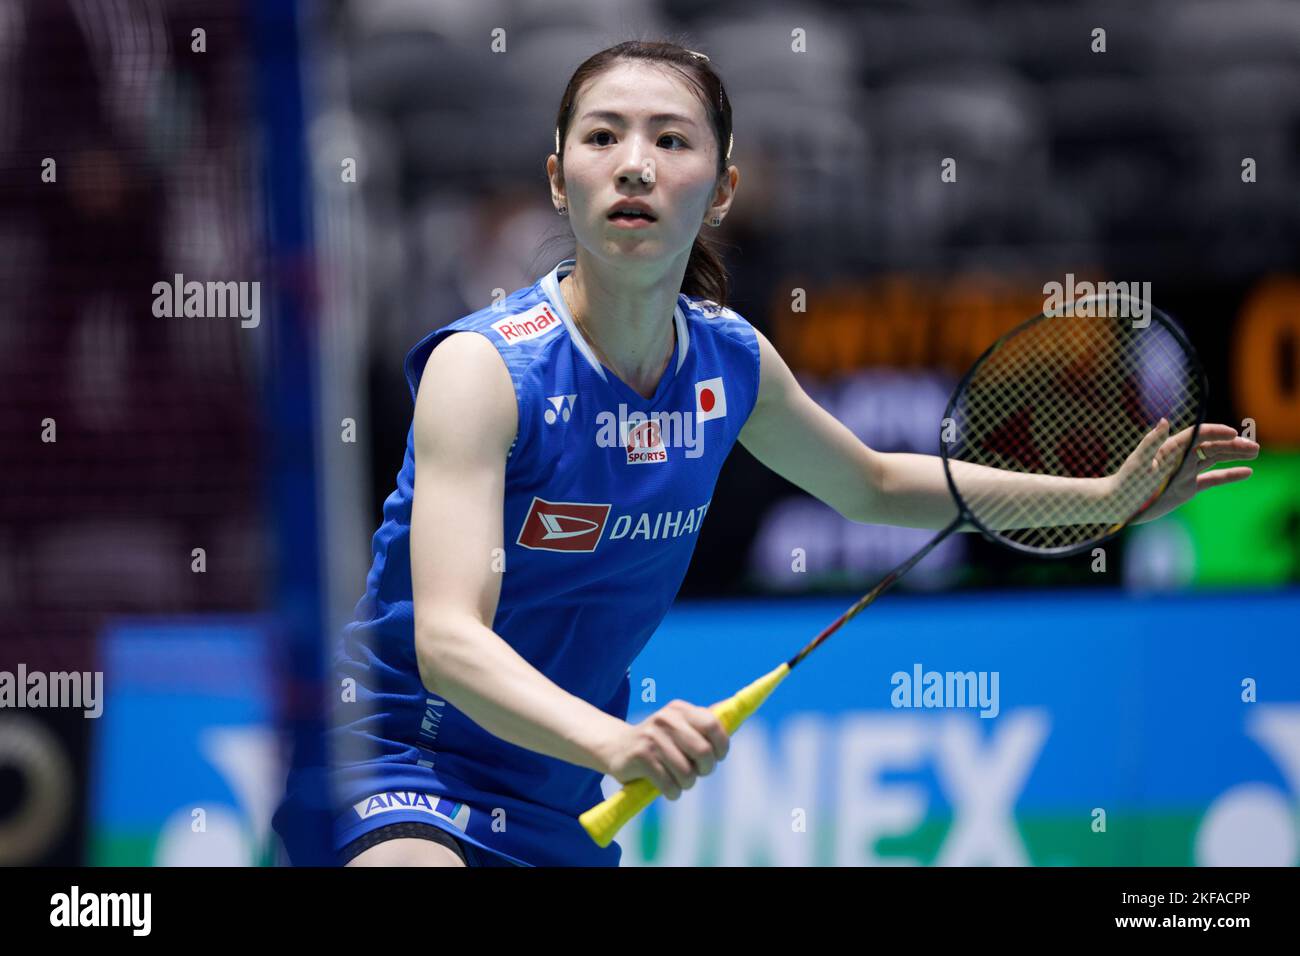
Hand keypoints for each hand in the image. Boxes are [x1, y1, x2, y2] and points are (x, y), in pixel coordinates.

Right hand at [597, 699, 729, 799]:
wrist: (616, 748)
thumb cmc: (657, 741)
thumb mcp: (678, 726)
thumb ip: (703, 721)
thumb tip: (734, 709)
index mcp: (679, 709)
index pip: (713, 724)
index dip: (721, 746)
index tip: (717, 756)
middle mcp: (666, 719)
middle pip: (704, 752)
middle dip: (705, 769)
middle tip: (696, 772)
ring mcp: (652, 738)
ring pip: (687, 773)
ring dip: (686, 784)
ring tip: (677, 779)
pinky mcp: (641, 757)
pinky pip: (669, 785)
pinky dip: (672, 792)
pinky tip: (666, 788)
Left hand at [1110, 419, 1257, 524]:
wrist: (1119, 503)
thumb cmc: (1126, 482)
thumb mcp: (1139, 462)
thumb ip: (1151, 442)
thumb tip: (1164, 421)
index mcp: (1170, 449)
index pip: (1197, 435)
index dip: (1215, 432)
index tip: (1232, 433)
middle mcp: (1180, 458)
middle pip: (1211, 446)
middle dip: (1232, 445)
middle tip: (1253, 446)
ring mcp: (1186, 472)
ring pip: (1215, 459)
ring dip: (1234, 455)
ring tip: (1255, 452)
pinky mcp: (1187, 487)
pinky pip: (1212, 479)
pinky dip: (1229, 475)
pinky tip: (1247, 472)